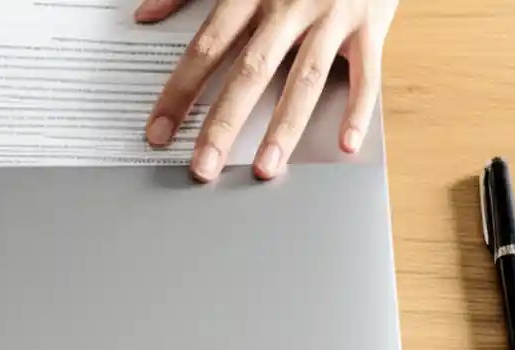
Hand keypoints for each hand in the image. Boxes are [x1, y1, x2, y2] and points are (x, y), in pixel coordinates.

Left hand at [136, 0, 396, 181]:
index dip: (179, 92)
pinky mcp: (370, 23)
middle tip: (203, 168)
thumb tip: (144, 14)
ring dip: (283, 128)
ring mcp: (331, 15)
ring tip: (265, 168)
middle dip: (223, 124)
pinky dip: (357, 109)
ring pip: (303, 79)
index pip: (206, 48)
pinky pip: (365, 73)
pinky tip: (344, 144)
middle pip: (250, 72)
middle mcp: (288, 5)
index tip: (158, 132)